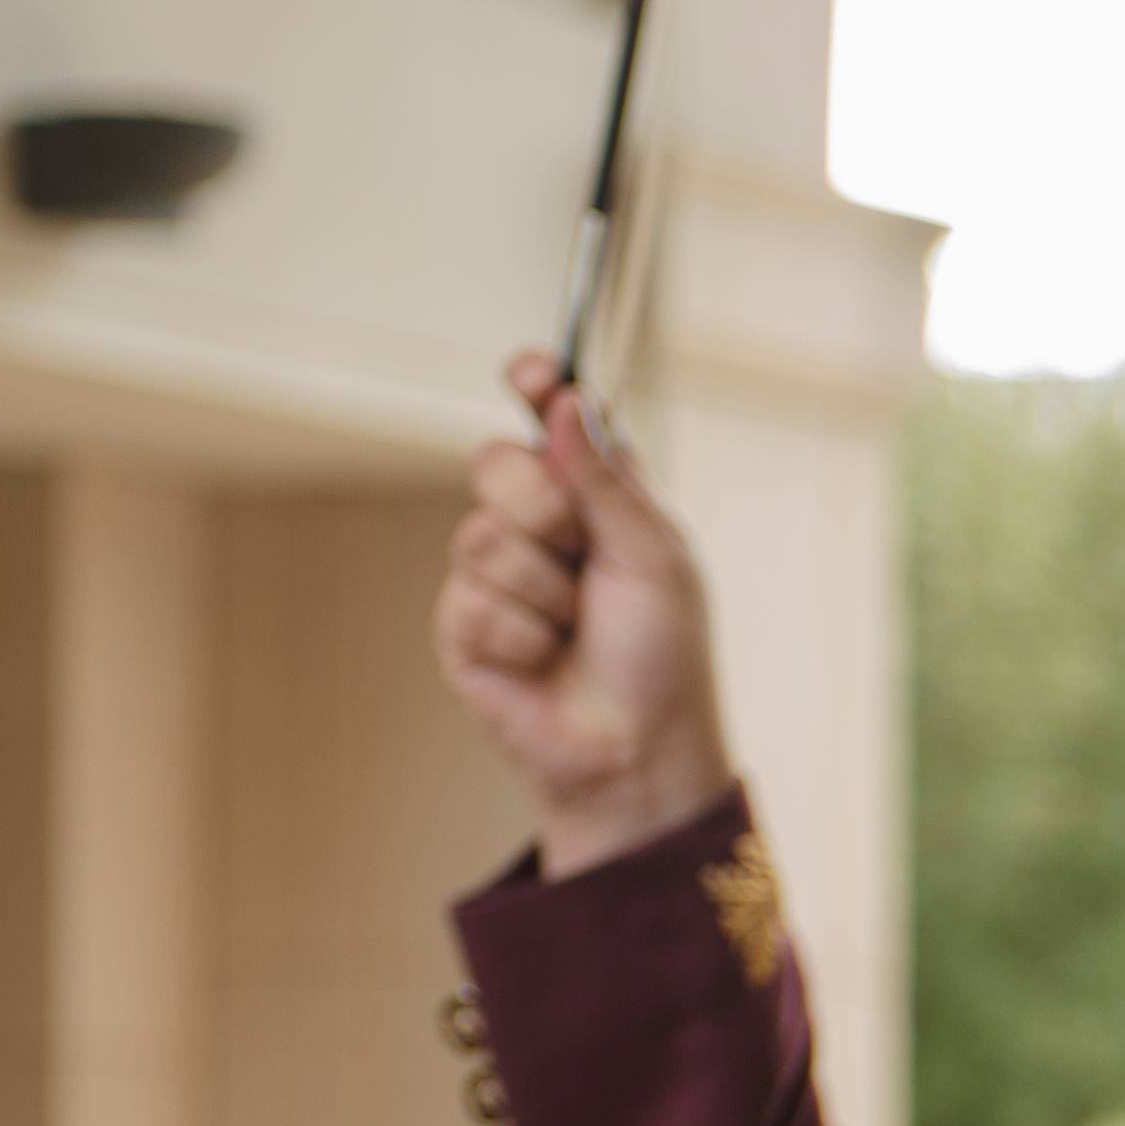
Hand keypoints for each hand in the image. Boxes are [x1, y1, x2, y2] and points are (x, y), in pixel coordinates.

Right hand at [433, 355, 738, 876]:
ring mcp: (495, 577)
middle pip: (494, 462)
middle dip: (540, 507)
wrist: (634, 751)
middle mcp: (540, 529)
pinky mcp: (462, 628)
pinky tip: (541, 662)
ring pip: (479, 534)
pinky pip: (469, 600)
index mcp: (595, 501)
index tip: (530, 374)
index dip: (533, 388)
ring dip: (540, 589)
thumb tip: (568, 402)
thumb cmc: (662, 659)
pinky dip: (519, 634)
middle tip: (580, 557)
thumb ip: (608, 479)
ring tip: (572, 630)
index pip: (549, 421)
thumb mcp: (654, 558)